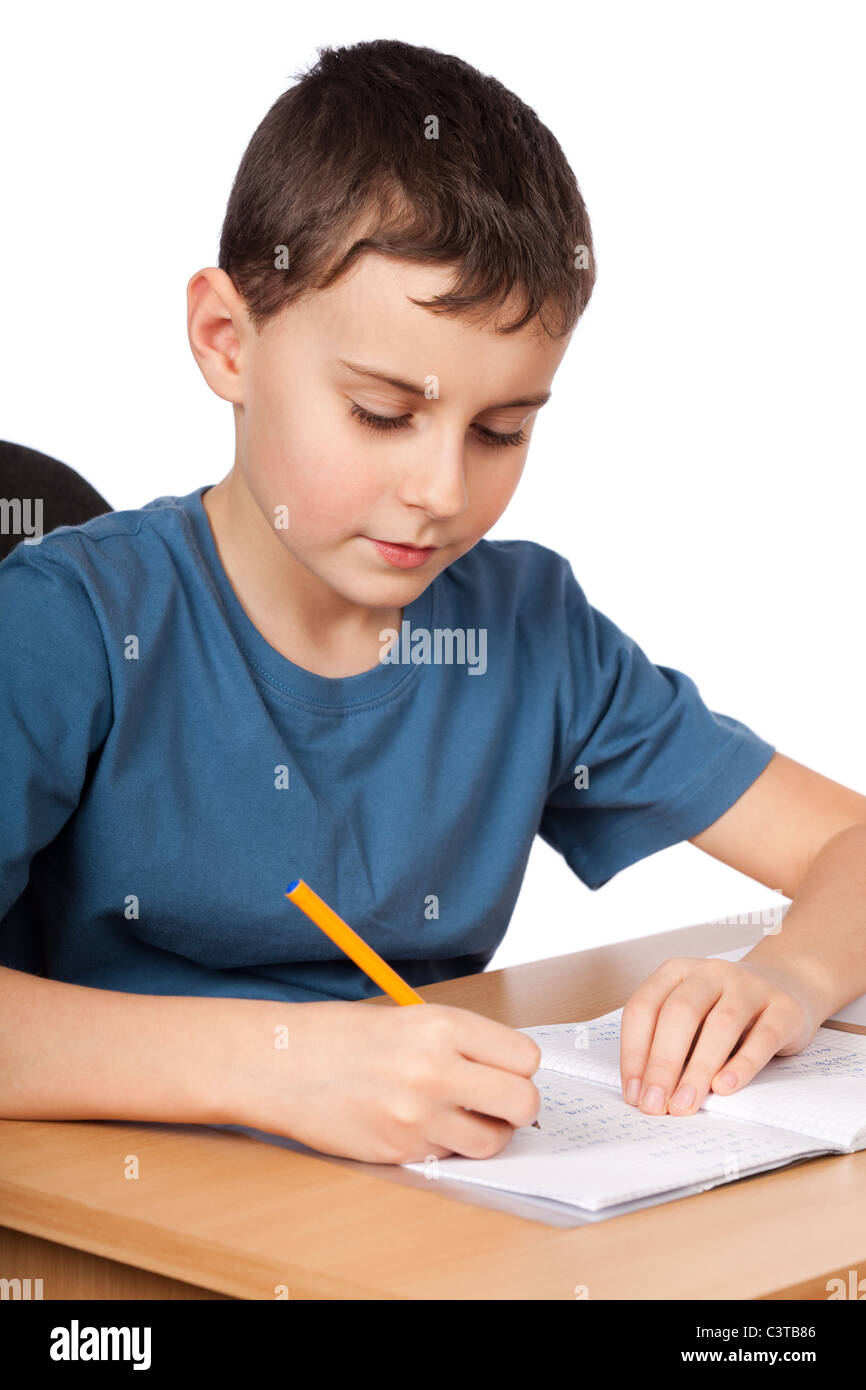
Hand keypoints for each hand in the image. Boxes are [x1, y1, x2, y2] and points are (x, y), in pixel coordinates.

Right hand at [224, 998, 541, 1163]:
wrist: (281, 1063)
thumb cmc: (341, 1036)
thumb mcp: (409, 1019)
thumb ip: (460, 1043)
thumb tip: (509, 1070)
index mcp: (442, 1026)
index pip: (525, 1057)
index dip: (520, 1067)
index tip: (508, 1070)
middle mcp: (436, 1070)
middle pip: (523, 1102)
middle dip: (519, 1106)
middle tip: (501, 1102)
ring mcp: (417, 1116)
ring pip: (493, 1142)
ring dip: (487, 1133)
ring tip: (463, 1118)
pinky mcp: (399, 1152)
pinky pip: (449, 1158)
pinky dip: (446, 1148)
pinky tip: (422, 1126)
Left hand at [618, 955, 824, 1115]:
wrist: (787, 985)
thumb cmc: (725, 1010)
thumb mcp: (691, 1017)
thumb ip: (669, 1044)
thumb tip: (646, 1092)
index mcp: (677, 971)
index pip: (644, 1007)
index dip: (633, 1052)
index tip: (633, 1093)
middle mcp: (711, 972)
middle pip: (679, 1013)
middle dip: (662, 1063)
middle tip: (655, 1104)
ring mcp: (750, 986)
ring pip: (720, 1024)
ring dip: (698, 1069)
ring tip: (685, 1103)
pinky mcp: (785, 1008)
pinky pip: (763, 1036)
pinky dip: (742, 1064)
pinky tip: (725, 1087)